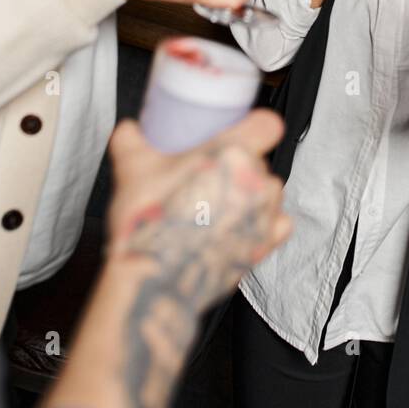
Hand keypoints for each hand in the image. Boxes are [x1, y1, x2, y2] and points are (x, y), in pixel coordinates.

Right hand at [106, 111, 290, 312]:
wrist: (153, 281)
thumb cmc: (149, 223)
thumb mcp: (131, 169)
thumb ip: (131, 139)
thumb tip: (130, 128)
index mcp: (232, 153)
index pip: (268, 126)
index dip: (256, 128)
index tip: (242, 134)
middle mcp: (256, 181)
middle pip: (260, 161)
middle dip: (238, 168)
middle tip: (208, 180)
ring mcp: (264, 214)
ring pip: (269, 191)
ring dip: (251, 195)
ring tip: (217, 207)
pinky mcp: (267, 245)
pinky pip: (278, 222)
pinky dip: (263, 223)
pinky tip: (236, 227)